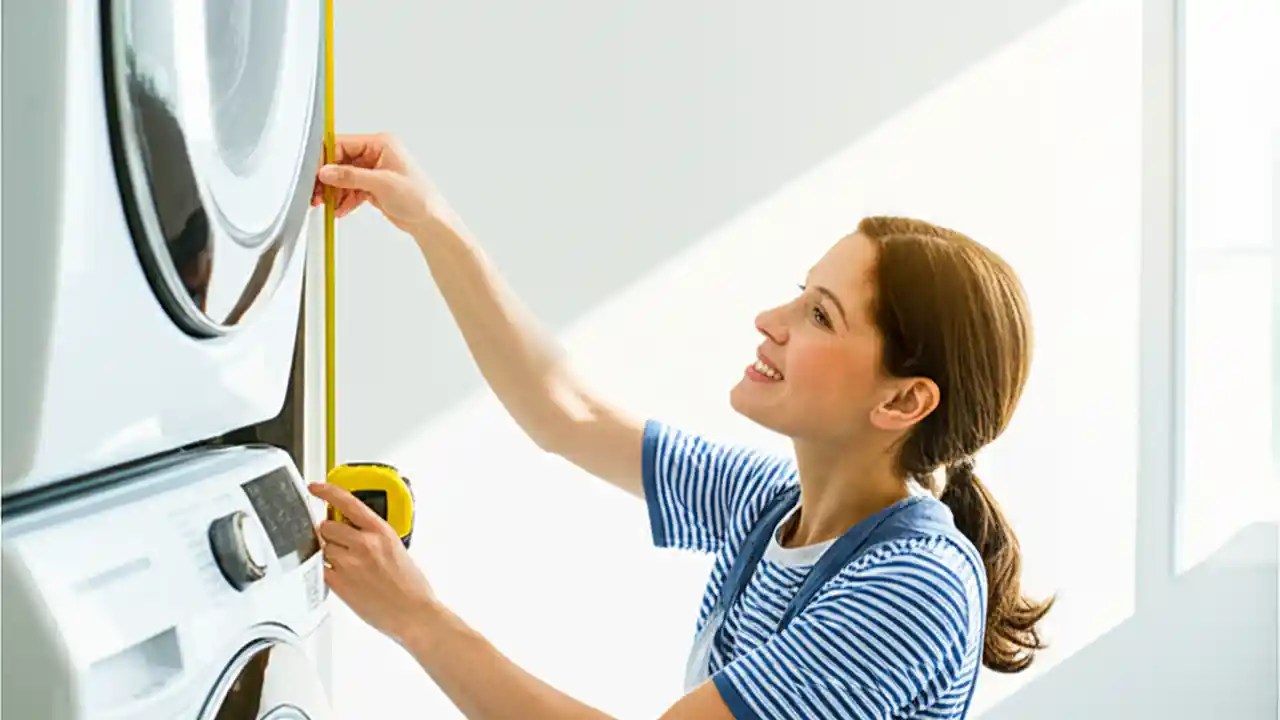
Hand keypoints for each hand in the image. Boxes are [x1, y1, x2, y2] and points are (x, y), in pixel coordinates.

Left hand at [309, 482, 438, 644]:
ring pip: (321, 547)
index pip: (347, 502)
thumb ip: (375, 536)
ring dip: (327, 552)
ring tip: (344, 564)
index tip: (316, 487)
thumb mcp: (397, 548)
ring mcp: (349, 563)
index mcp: (380, 531)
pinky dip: (323, 569)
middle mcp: (363, 544)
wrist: (413, 613)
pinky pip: (318, 568)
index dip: (327, 491)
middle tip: (338, 543)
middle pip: (327, 526)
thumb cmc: (411, 586)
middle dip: (329, 533)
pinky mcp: (339, 583)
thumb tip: (355, 531)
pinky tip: (337, 575)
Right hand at [311, 132, 462, 238]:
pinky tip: (341, 209)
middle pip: (340, 161)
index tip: (315, 173)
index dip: (326, 158)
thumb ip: (351, 176)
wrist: (430, 221)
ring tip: (327, 204)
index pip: (343, 144)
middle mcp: (377, 154)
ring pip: (344, 177)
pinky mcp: (373, 186)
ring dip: (334, 191)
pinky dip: (344, 199)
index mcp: (381, 144)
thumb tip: (327, 171)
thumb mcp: (382, 183)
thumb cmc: (419, 198)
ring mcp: (374, 171)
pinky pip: (351, 189)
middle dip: (328, 178)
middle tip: (317, 193)